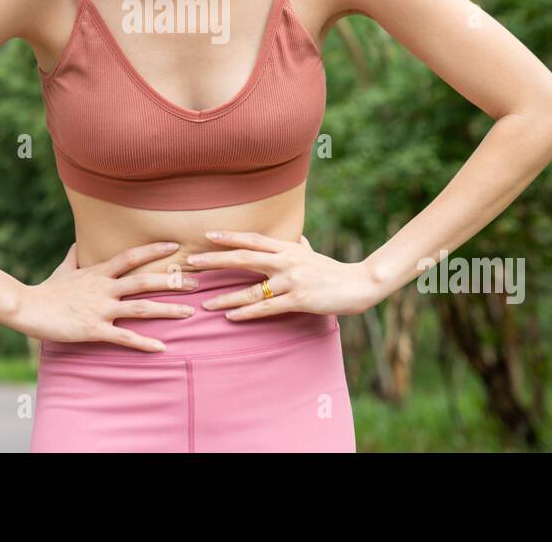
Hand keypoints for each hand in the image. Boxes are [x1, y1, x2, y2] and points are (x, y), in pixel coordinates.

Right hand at [11, 241, 200, 351]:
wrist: (27, 307)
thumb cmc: (46, 290)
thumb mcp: (64, 269)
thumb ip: (75, 256)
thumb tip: (78, 243)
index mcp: (98, 272)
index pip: (131, 256)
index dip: (154, 250)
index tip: (175, 245)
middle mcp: (104, 287)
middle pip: (145, 280)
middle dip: (172, 281)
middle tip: (198, 282)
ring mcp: (100, 308)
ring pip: (141, 307)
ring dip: (168, 310)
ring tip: (190, 313)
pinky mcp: (94, 329)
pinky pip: (124, 337)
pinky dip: (144, 342)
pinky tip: (162, 347)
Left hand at [186, 231, 382, 319]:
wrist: (358, 283)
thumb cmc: (332, 270)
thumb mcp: (312, 253)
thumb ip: (299, 245)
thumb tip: (294, 238)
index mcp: (287, 247)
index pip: (252, 239)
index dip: (229, 236)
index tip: (207, 235)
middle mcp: (286, 261)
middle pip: (244, 257)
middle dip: (216, 260)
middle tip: (193, 262)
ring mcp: (292, 281)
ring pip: (252, 289)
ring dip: (226, 297)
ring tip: (206, 303)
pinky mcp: (298, 300)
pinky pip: (267, 308)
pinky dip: (246, 313)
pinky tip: (231, 317)